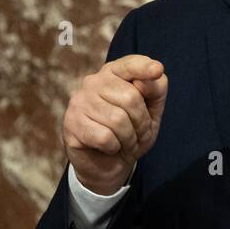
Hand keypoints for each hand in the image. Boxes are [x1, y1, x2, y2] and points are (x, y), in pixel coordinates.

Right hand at [63, 54, 167, 193]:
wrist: (108, 164)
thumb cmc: (131, 132)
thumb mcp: (152, 112)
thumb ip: (156, 91)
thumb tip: (153, 76)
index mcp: (114, 73)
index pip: (129, 64)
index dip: (144, 67)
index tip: (157, 70)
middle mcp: (93, 82)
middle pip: (131, 98)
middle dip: (142, 122)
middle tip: (138, 134)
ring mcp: (79, 101)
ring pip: (118, 120)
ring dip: (129, 138)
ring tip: (125, 142)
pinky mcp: (71, 123)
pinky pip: (105, 137)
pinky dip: (114, 147)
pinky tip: (110, 147)